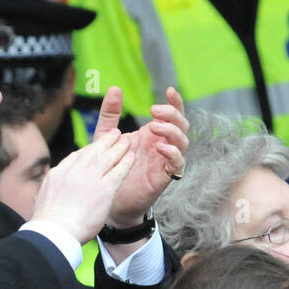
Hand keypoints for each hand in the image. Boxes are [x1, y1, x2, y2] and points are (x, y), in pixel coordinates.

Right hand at [30, 128, 134, 243]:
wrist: (54, 232)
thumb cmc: (47, 225)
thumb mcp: (40, 203)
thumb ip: (44, 195)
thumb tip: (37, 197)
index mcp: (57, 174)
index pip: (75, 157)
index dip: (88, 151)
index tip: (95, 148)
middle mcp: (73, 171)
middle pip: (93, 151)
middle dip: (105, 141)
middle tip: (114, 133)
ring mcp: (89, 179)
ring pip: (107, 158)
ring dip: (119, 148)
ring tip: (127, 140)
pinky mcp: (104, 190)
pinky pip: (118, 172)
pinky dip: (126, 163)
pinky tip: (132, 157)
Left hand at [99, 85, 187, 228]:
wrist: (108, 200)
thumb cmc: (109, 167)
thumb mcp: (105, 137)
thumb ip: (110, 114)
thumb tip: (115, 88)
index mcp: (151, 134)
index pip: (171, 115)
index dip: (175, 102)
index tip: (169, 90)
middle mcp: (162, 145)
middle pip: (181, 125)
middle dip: (172, 114)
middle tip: (154, 112)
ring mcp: (165, 161)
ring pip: (183, 142)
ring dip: (172, 131)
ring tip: (154, 127)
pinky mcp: (164, 177)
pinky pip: (178, 164)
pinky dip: (173, 154)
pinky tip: (160, 148)